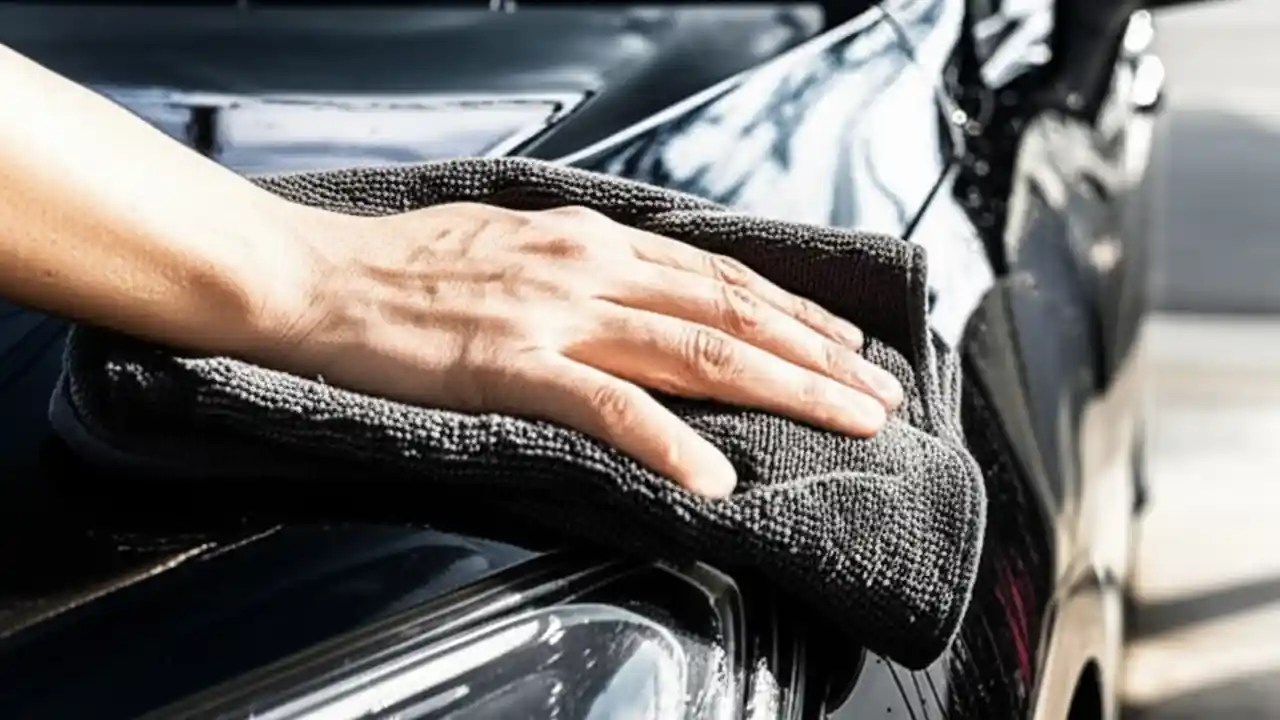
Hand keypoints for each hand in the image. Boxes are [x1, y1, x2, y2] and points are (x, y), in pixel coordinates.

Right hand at [254, 202, 904, 497]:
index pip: (717, 275)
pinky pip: (606, 406)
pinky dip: (668, 440)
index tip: (842, 343)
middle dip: (815, 353)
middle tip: (879, 392)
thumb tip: (640, 292)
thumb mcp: (511, 244)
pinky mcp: (510, 365)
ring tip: (845, 419)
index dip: (791, 311)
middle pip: (728, 311)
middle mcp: (587, 266)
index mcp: (588, 239)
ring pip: (694, 349)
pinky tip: (713, 475)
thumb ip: (581, 266)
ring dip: (781, 385)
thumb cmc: (403, 269)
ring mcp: (553, 313)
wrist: (312, 278)